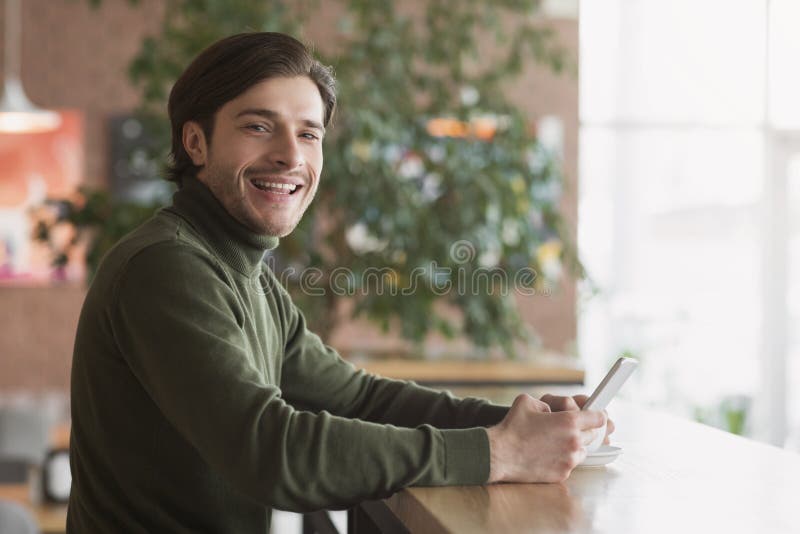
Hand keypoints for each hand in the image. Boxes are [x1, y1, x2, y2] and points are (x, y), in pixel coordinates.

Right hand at [486, 393, 606, 482]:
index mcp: (569, 422)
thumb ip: (546, 403)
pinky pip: (570, 464)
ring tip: (555, 442)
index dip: (596, 415)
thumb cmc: (512, 428)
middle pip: (592, 435)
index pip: (598, 417)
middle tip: (566, 429)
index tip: (594, 416)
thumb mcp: (527, 401)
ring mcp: (569, 460)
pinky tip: (548, 455)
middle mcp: (573, 441)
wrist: (500, 454)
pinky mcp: (562, 474)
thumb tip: (551, 410)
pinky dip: (563, 459)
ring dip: (574, 446)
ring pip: (582, 451)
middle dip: (582, 430)